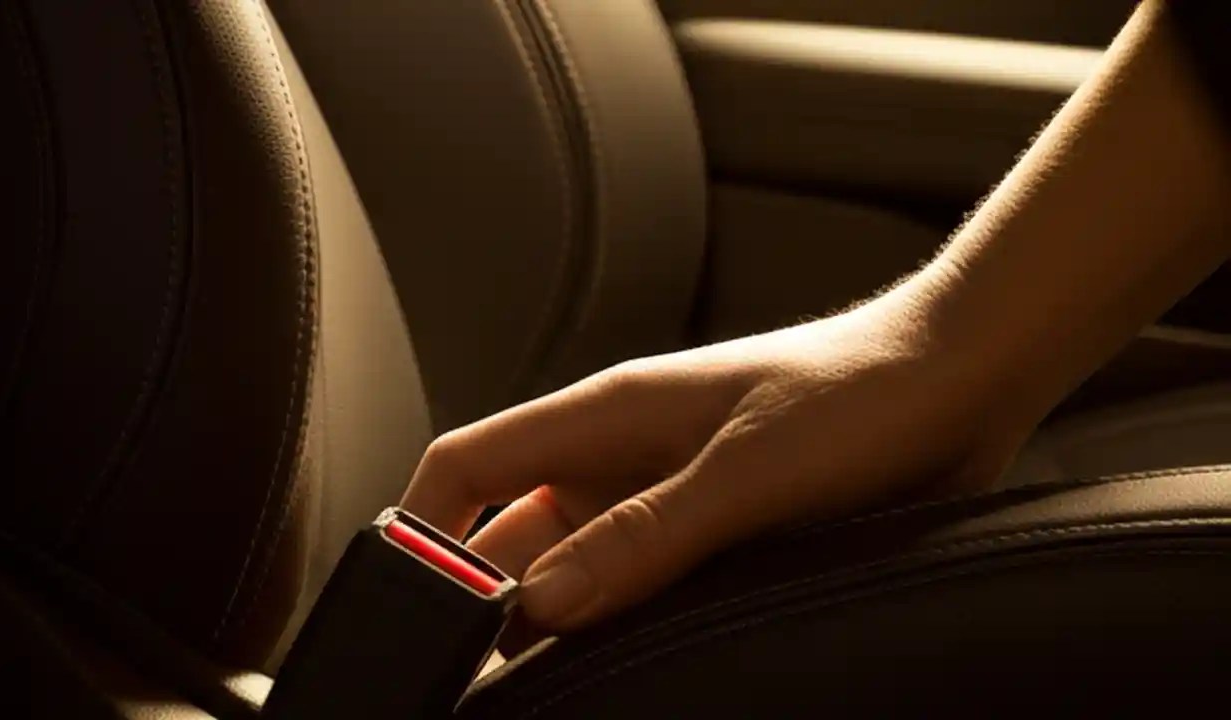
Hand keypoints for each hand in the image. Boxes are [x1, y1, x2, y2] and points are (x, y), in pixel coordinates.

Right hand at [402, 293, 1025, 636]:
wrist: (953, 379)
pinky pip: (633, 582)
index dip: (419, 533)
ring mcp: (662, 493)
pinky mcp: (709, 527)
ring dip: (553, 619)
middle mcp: (619, 456)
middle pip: (508, 535)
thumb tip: (541, 605)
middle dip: (482, 602)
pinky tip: (623, 663)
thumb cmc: (858, 393)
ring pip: (572, 567)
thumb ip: (644, 535)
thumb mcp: (746, 470)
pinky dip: (613, 622)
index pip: (466, 466)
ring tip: (548, 685)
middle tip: (478, 682)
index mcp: (604, 418)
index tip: (405, 611)